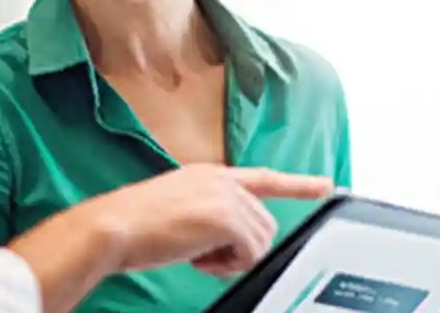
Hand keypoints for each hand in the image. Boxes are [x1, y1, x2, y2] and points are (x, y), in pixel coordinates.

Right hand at [81, 165, 331, 275]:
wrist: (113, 226)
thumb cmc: (133, 225)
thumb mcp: (176, 209)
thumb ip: (206, 214)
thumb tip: (226, 240)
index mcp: (209, 175)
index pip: (263, 178)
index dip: (297, 183)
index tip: (326, 184)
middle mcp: (222, 180)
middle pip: (263, 223)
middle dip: (241, 248)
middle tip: (205, 257)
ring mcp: (226, 196)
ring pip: (260, 239)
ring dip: (233, 258)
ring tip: (197, 256)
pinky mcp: (226, 217)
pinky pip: (249, 252)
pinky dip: (227, 265)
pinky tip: (197, 259)